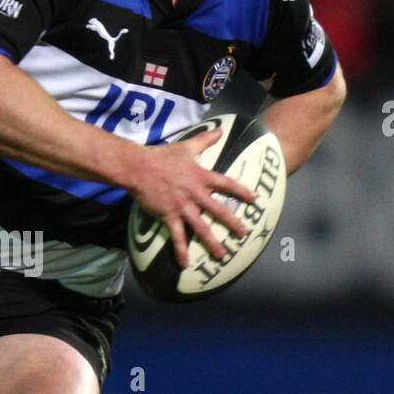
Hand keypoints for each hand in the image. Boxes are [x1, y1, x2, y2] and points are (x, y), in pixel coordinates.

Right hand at [129, 128, 257, 268]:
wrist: (139, 167)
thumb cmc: (162, 156)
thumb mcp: (186, 146)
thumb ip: (205, 140)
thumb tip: (220, 130)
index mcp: (201, 177)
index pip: (227, 184)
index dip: (241, 191)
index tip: (254, 199)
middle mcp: (195, 194)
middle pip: (218, 210)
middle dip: (232, 223)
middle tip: (243, 233)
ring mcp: (182, 207)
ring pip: (201, 227)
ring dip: (212, 242)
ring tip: (222, 255)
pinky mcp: (168, 216)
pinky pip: (177, 236)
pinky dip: (181, 251)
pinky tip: (186, 264)